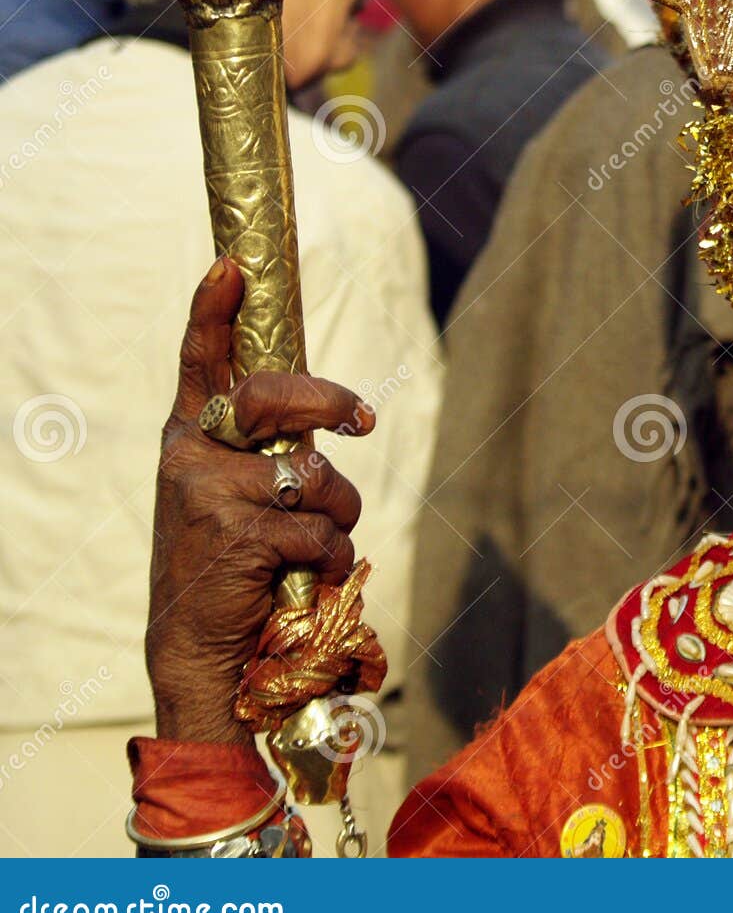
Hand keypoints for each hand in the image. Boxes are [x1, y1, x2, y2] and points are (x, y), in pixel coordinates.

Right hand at [148, 257, 374, 743]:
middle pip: (275, 397)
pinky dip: (333, 558)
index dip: (214, 309)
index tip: (233, 264)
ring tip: (312, 549)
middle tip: (362, 421)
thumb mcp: (235, 498)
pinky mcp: (239, 534)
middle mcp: (191, 454)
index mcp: (189, 437)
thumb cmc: (233, 567)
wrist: (201, 649)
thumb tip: (335, 426)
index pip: (198, 360)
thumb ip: (268, 454)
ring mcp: (210, 493)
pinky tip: (302, 580)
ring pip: (318, 475)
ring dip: (340, 515)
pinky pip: (324, 529)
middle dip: (330, 404)